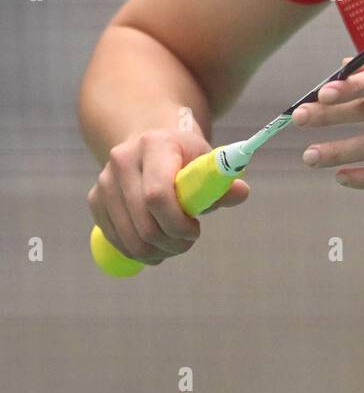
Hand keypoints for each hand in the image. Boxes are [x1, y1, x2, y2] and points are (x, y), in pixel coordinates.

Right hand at [87, 126, 249, 264]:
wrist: (150, 140)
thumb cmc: (186, 155)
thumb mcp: (206, 160)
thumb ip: (222, 183)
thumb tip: (240, 193)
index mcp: (154, 145)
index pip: (158, 195)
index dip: (177, 223)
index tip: (196, 231)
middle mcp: (122, 159)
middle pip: (143, 222)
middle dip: (170, 243)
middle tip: (187, 244)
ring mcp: (104, 179)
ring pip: (128, 237)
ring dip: (154, 252)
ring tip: (174, 247)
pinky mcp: (95, 198)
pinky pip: (114, 239)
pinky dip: (136, 252)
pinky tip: (154, 247)